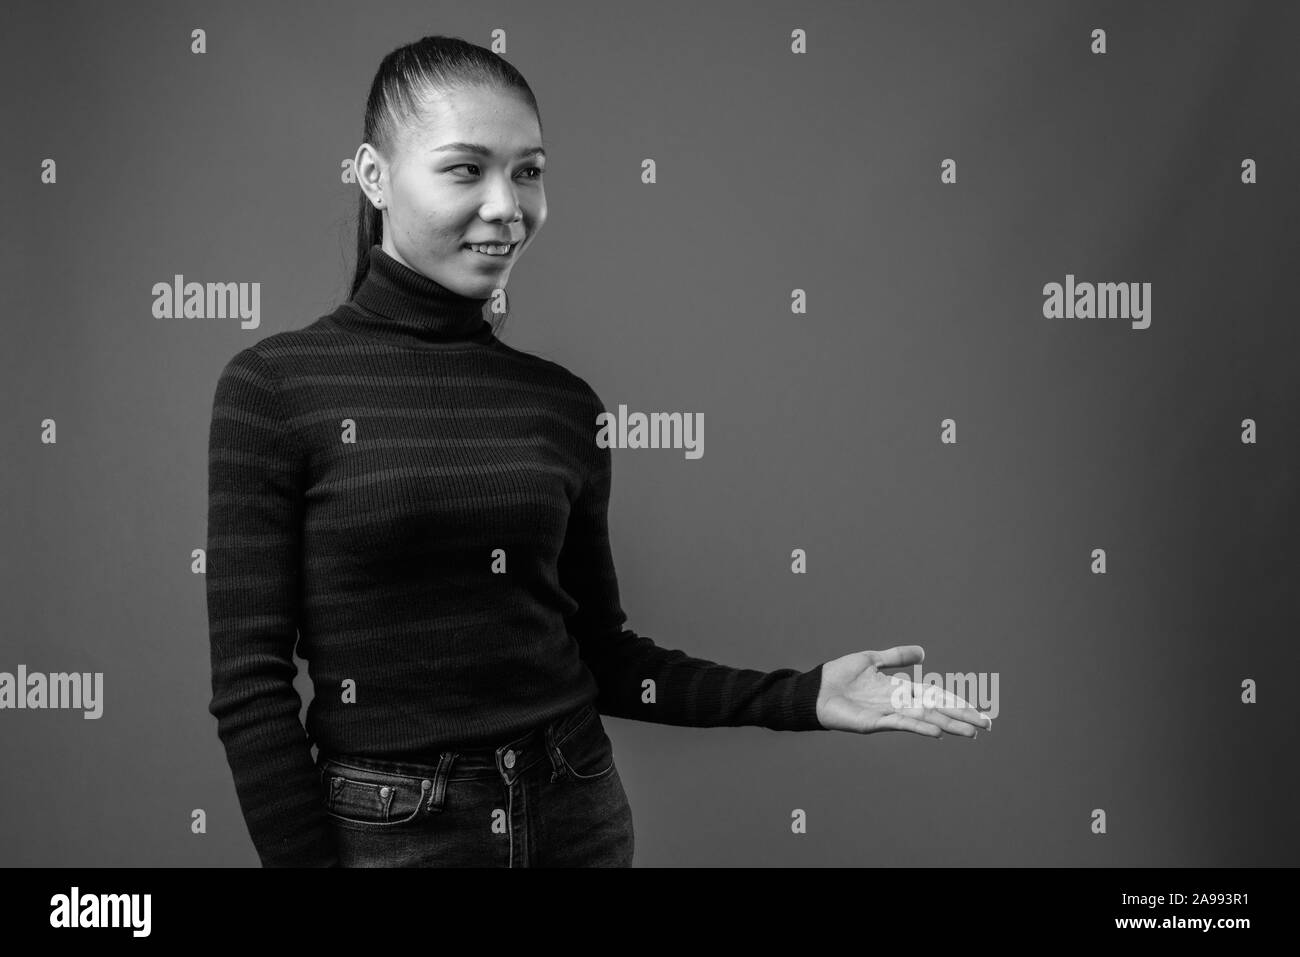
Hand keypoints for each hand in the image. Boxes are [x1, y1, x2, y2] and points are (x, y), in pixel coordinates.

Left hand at [814, 645, 991, 736]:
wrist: (815, 690)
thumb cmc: (840, 676)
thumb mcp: (872, 659)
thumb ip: (897, 657)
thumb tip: (923, 652)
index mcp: (899, 691)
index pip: (935, 697)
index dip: (956, 703)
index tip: (979, 711)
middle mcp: (898, 704)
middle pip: (936, 711)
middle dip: (961, 717)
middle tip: (986, 726)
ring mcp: (887, 714)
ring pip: (924, 720)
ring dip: (948, 725)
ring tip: (970, 732)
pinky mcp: (873, 723)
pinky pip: (900, 724)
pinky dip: (918, 728)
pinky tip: (936, 731)